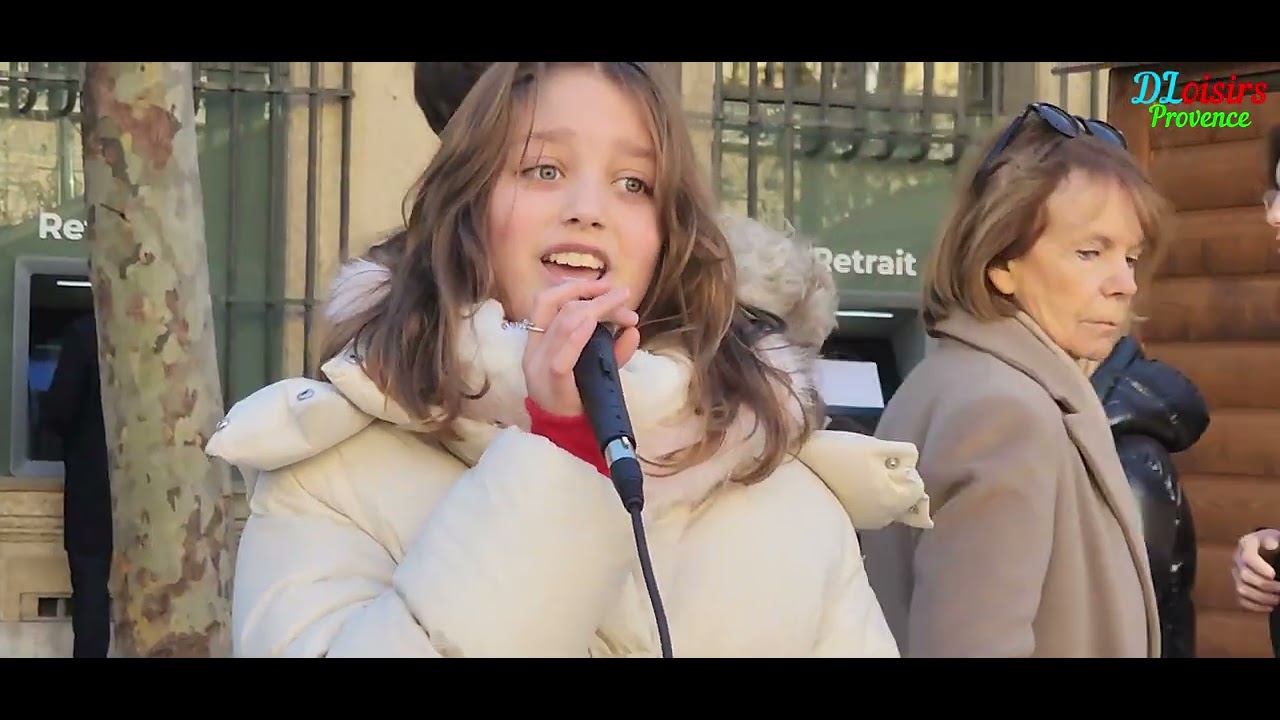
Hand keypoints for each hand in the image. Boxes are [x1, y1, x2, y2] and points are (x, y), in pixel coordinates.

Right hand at [522, 279, 640, 417]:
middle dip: (596, 298)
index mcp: (537, 343)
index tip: (605, 285)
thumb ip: (613, 349)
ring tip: (624, 309)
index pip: (547, 301)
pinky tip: (595, 323)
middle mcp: (533, 351)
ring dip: (597, 310)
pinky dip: (579, 336)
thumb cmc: (580, 400)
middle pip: (561, 309)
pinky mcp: (552, 384)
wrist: (566, 439)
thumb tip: (633, 329)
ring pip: (563, 325)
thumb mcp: (597, 369)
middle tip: (624, 296)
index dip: (574, 287)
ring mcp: (539, 367)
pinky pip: (562, 357)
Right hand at [1232, 528, 1279, 611]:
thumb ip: (1273, 540)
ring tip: (1278, 599)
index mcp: (1246, 544)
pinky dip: (1255, 606)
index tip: (1273, 574)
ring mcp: (1236, 573)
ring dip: (1261, 598)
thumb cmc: (1272, 541)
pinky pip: (1241, 599)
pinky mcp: (1239, 585)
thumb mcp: (1274, 536)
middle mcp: (1237, 558)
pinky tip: (1269, 607)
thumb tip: (1272, 546)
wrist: (1265, 545)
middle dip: (1265, 585)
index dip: (1259, 568)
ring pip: (1242, 589)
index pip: (1247, 558)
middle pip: (1244, 576)